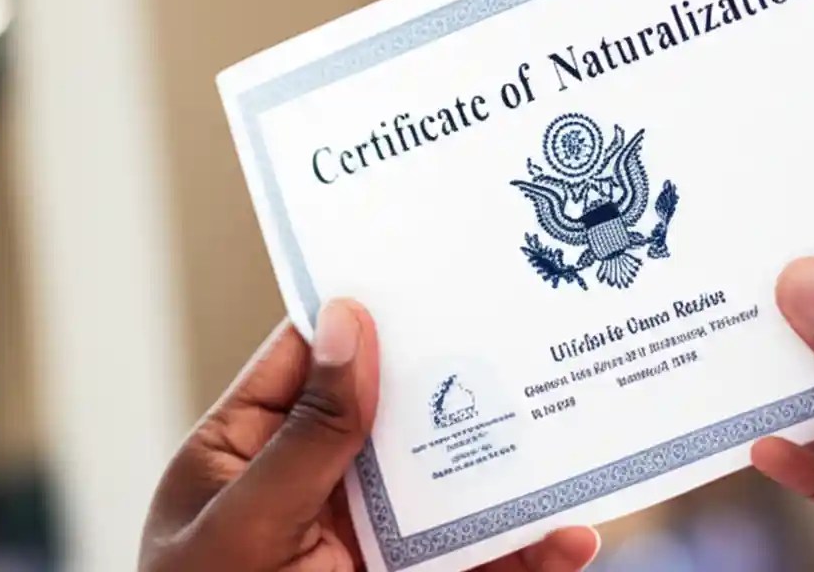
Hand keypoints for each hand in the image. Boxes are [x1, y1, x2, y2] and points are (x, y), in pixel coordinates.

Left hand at [140, 300, 599, 571]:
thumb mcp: (244, 524)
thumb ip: (305, 433)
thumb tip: (347, 324)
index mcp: (247, 452)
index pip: (307, 361)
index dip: (360, 314)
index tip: (422, 271)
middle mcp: (314, 485)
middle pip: (395, 413)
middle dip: (455, 377)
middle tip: (519, 331)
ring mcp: (367, 538)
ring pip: (447, 485)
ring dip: (506, 463)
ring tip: (567, 430)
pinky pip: (476, 562)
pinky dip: (526, 552)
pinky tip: (570, 538)